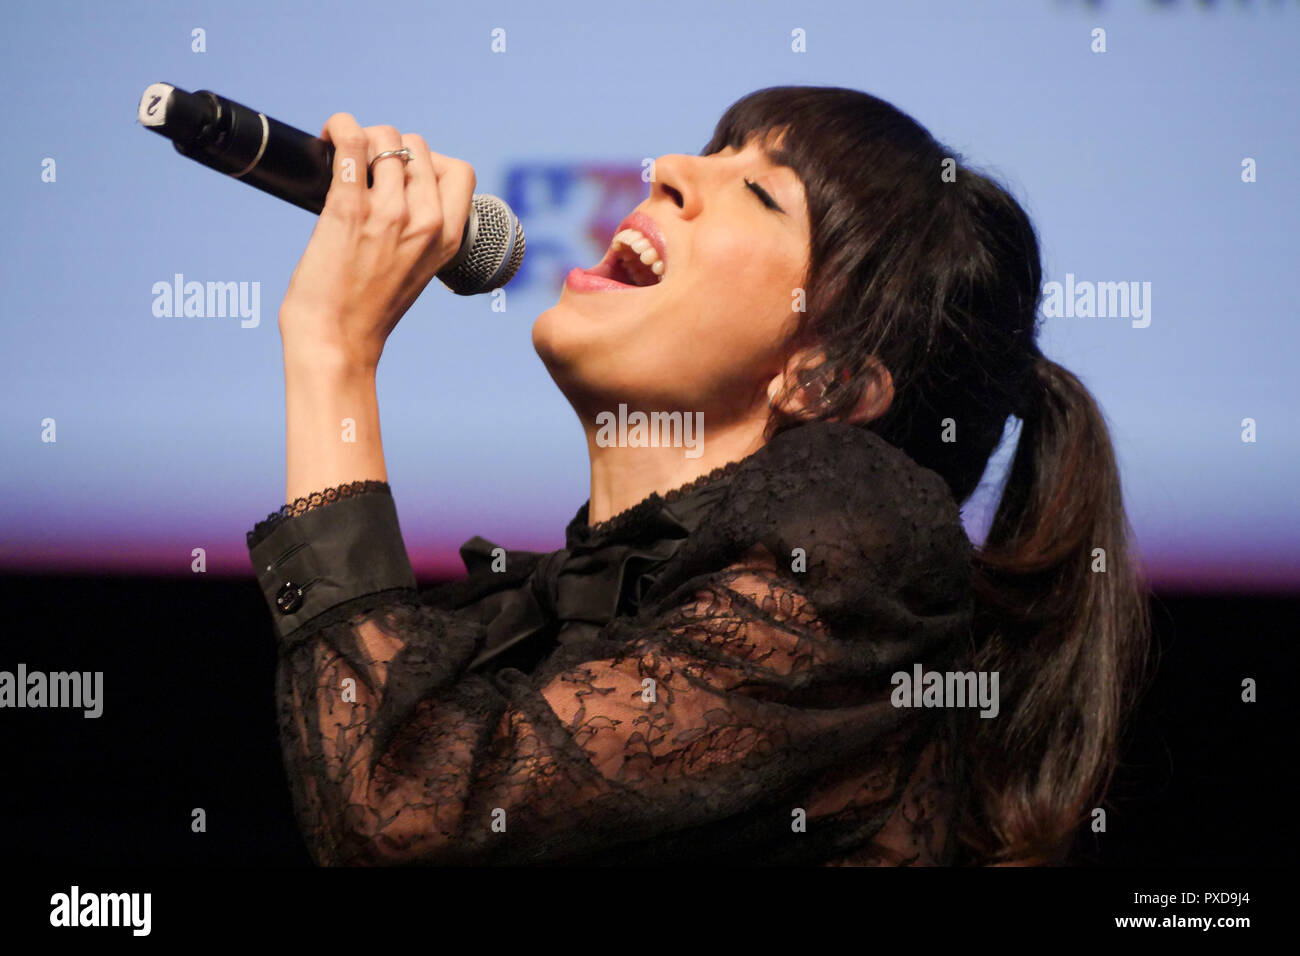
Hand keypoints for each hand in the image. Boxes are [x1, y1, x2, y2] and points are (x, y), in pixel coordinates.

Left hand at [279, 113, 475, 368]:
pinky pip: (351, 143)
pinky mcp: (349, 209)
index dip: (429, 162)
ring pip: (386, 137)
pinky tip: (328, 136)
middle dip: (390, 146)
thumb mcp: (416, 269)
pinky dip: (339, 128)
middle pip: (418, 147)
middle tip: (363, 166)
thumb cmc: (367, 310)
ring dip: (362, 137)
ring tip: (341, 156)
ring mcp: (389, 214)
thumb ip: (419, 230)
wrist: (337, 342)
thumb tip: (396, 183)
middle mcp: (425, 221)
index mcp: (448, 238)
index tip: (403, 175)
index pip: (458, 170)